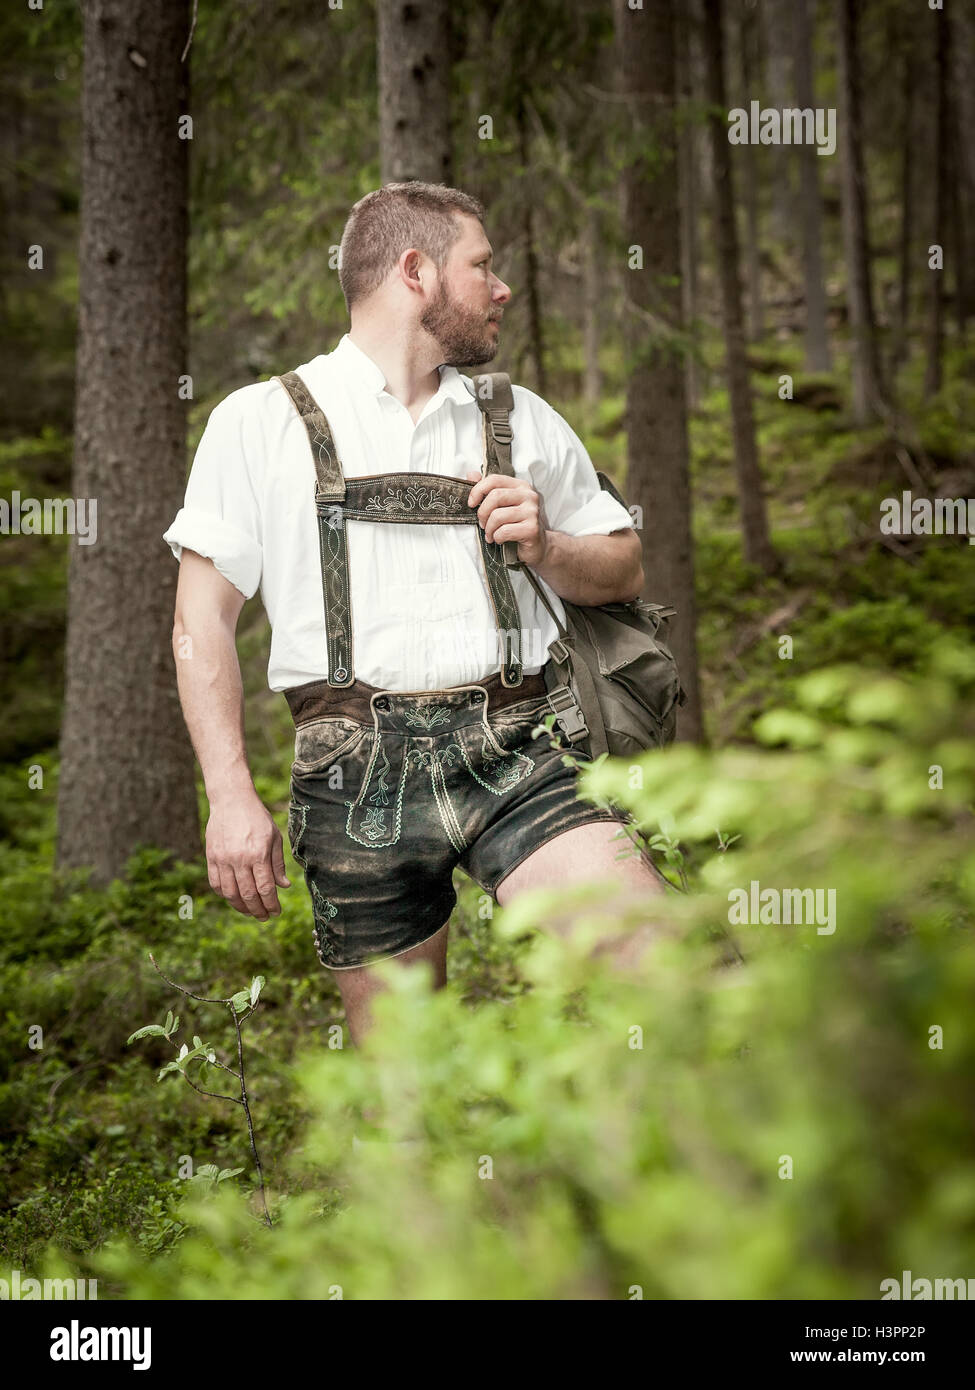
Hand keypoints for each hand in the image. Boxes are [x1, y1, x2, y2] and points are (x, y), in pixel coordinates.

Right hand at [205, 791, 290, 920]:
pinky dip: (225, 895)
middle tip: (264, 917)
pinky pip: (216, 884)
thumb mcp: (274, 837)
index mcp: (258, 854)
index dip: (271, 904)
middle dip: (258, 910)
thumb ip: (278, 864)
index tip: (276, 912)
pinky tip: (233, 898)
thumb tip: (283, 886)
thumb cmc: (257, 818)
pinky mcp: (211, 857)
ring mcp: (222, 859)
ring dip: (240, 907)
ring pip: (230, 893)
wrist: (231, 800)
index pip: (265, 888)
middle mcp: (239, 859)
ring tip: (250, 911)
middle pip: (248, 895)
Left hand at [466, 470, 548, 566]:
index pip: (494, 480)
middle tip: (482, 524)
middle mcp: (529, 495)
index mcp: (520, 486)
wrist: (537, 546)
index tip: (471, 503)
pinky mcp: (532, 528)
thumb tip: (471, 474)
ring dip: (489, 528)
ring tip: (490, 534)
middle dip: (482, 512)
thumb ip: (487, 489)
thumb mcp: (501, 506)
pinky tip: (499, 540)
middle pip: (495, 496)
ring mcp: (532, 511)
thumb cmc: (516, 525)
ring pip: (498, 515)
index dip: (478, 490)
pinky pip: (504, 531)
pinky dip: (497, 537)